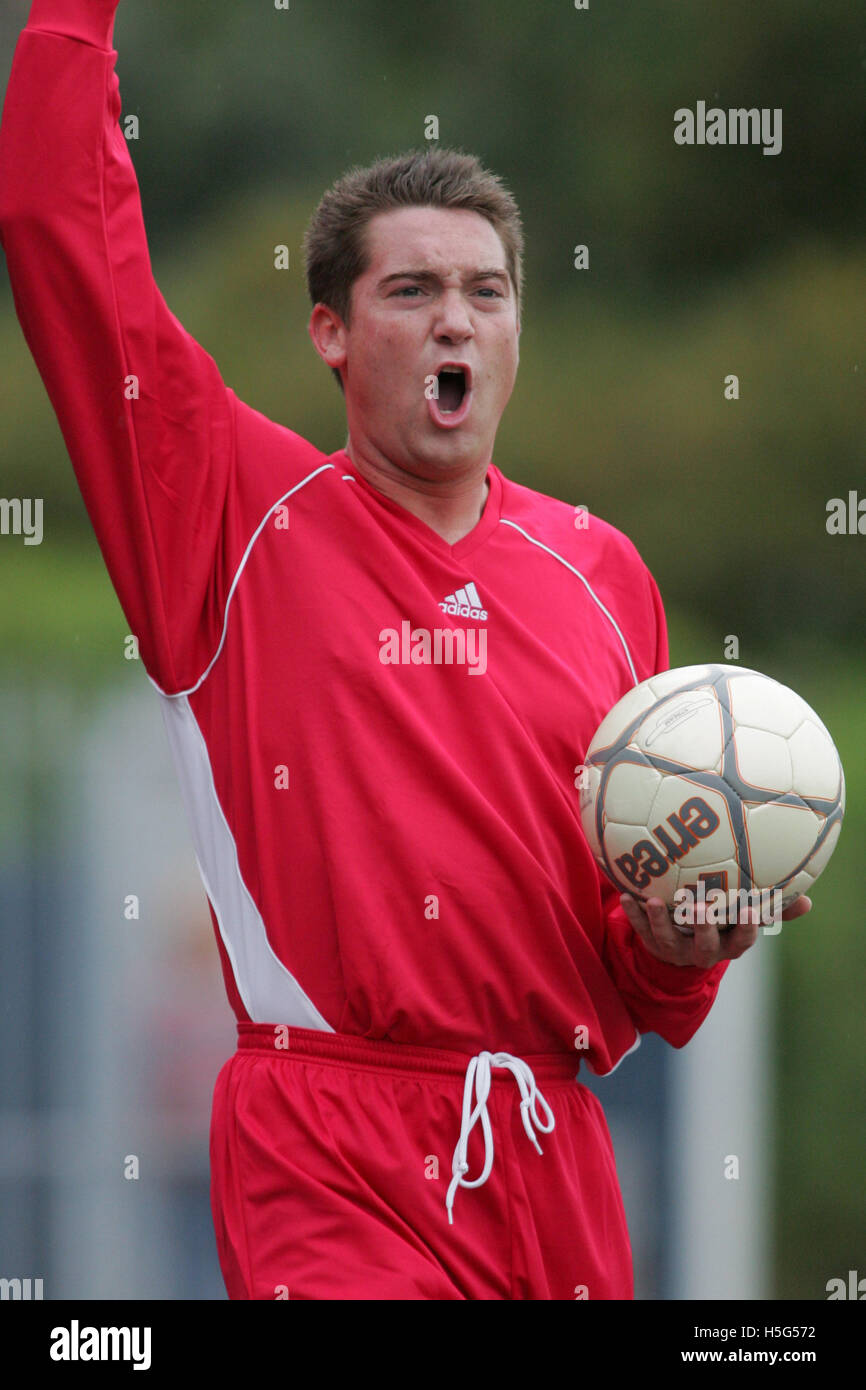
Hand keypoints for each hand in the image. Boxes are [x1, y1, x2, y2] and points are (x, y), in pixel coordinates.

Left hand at [619, 893, 811, 967]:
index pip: (742, 940)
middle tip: (699, 907)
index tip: (748, 908)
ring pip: (667, 940)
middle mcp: (702, 952)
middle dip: (702, 927)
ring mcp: (676, 950)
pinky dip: (634, 914)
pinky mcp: (652, 945)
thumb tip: (808, 902)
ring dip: (659, 921)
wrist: (682, 948)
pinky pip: (641, 931)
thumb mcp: (745, 918)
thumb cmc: (722, 924)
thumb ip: (772, 909)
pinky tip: (626, 895)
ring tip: (653, 901)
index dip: (745, 927)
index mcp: (728, 945)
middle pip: (704, 946)